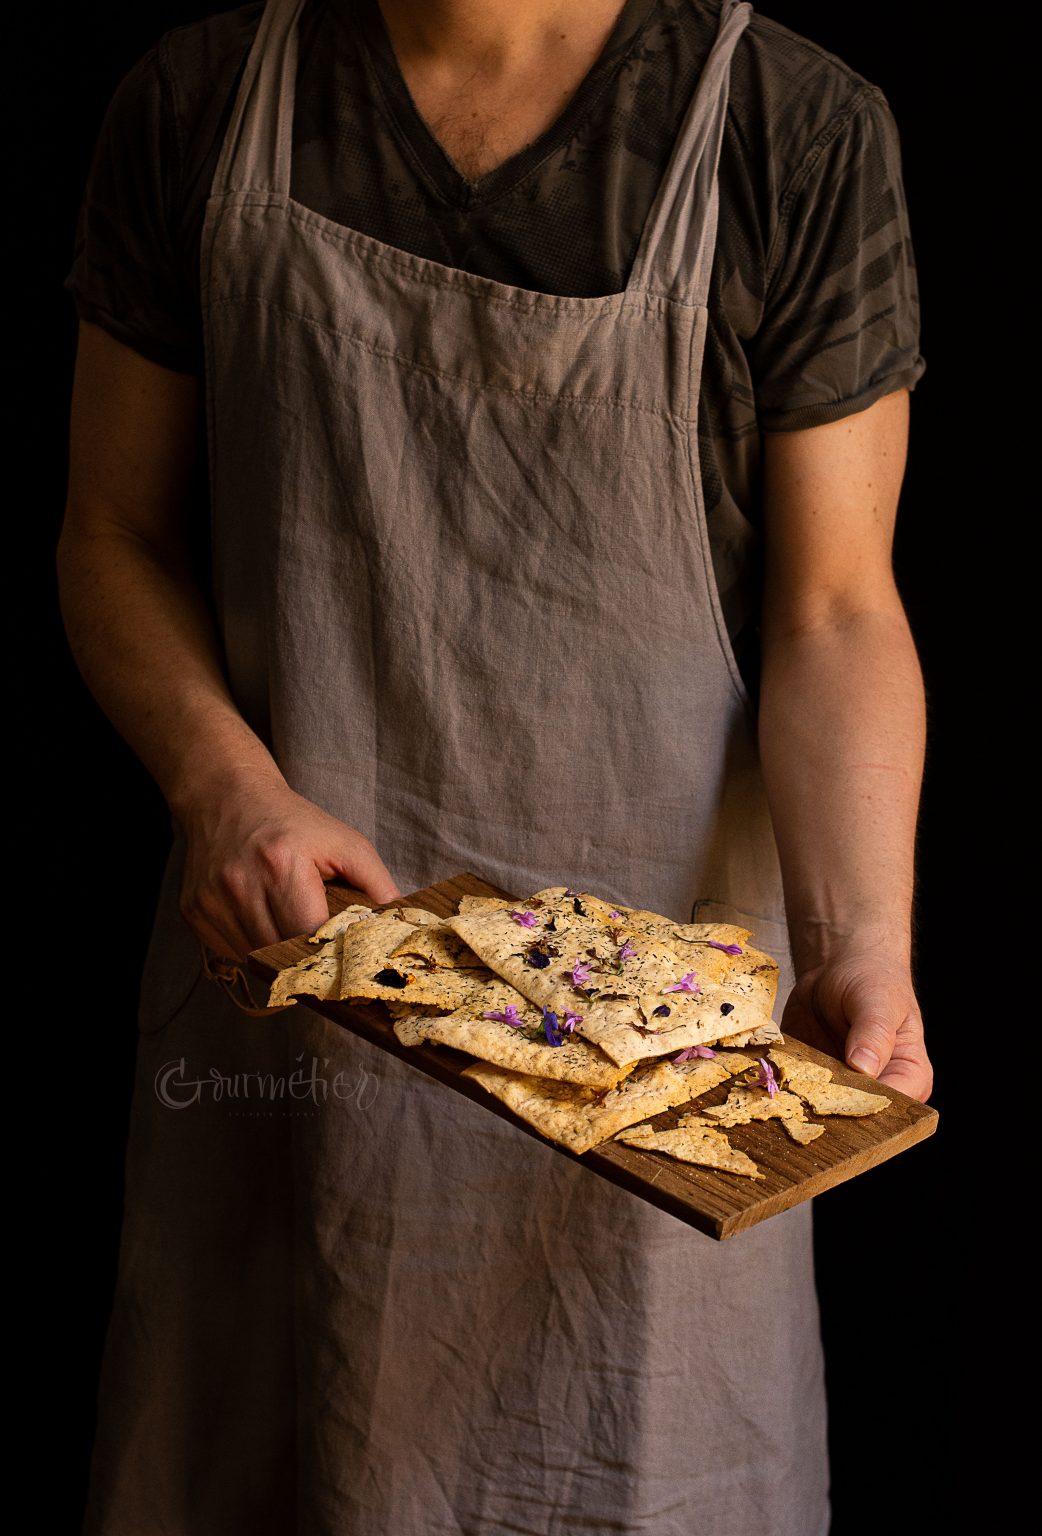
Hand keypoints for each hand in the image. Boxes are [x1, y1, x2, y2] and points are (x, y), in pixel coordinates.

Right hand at [177, 773, 400, 960]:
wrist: (227, 798)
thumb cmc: (293, 823)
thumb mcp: (345, 843)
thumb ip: (377, 884)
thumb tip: (400, 926)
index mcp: (281, 866)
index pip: (309, 938)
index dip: (330, 953)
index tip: (346, 958)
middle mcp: (239, 885)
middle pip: (281, 954)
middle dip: (305, 957)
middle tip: (323, 951)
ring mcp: (211, 902)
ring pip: (254, 960)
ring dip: (277, 955)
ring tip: (290, 928)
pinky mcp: (194, 913)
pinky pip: (231, 953)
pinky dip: (251, 947)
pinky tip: (262, 921)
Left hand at [780, 951, 932, 1102]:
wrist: (838, 965)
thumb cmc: (874, 980)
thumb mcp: (878, 1001)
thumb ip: (874, 1034)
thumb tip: (863, 1067)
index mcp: (908, 1076)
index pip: (892, 1106)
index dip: (867, 1108)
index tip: (838, 1098)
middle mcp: (876, 1089)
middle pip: (855, 1116)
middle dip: (828, 1112)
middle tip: (801, 1096)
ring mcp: (839, 1085)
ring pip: (819, 1109)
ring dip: (797, 1102)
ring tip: (776, 1090)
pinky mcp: (808, 1076)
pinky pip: (792, 1088)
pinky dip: (777, 1085)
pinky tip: (763, 1076)